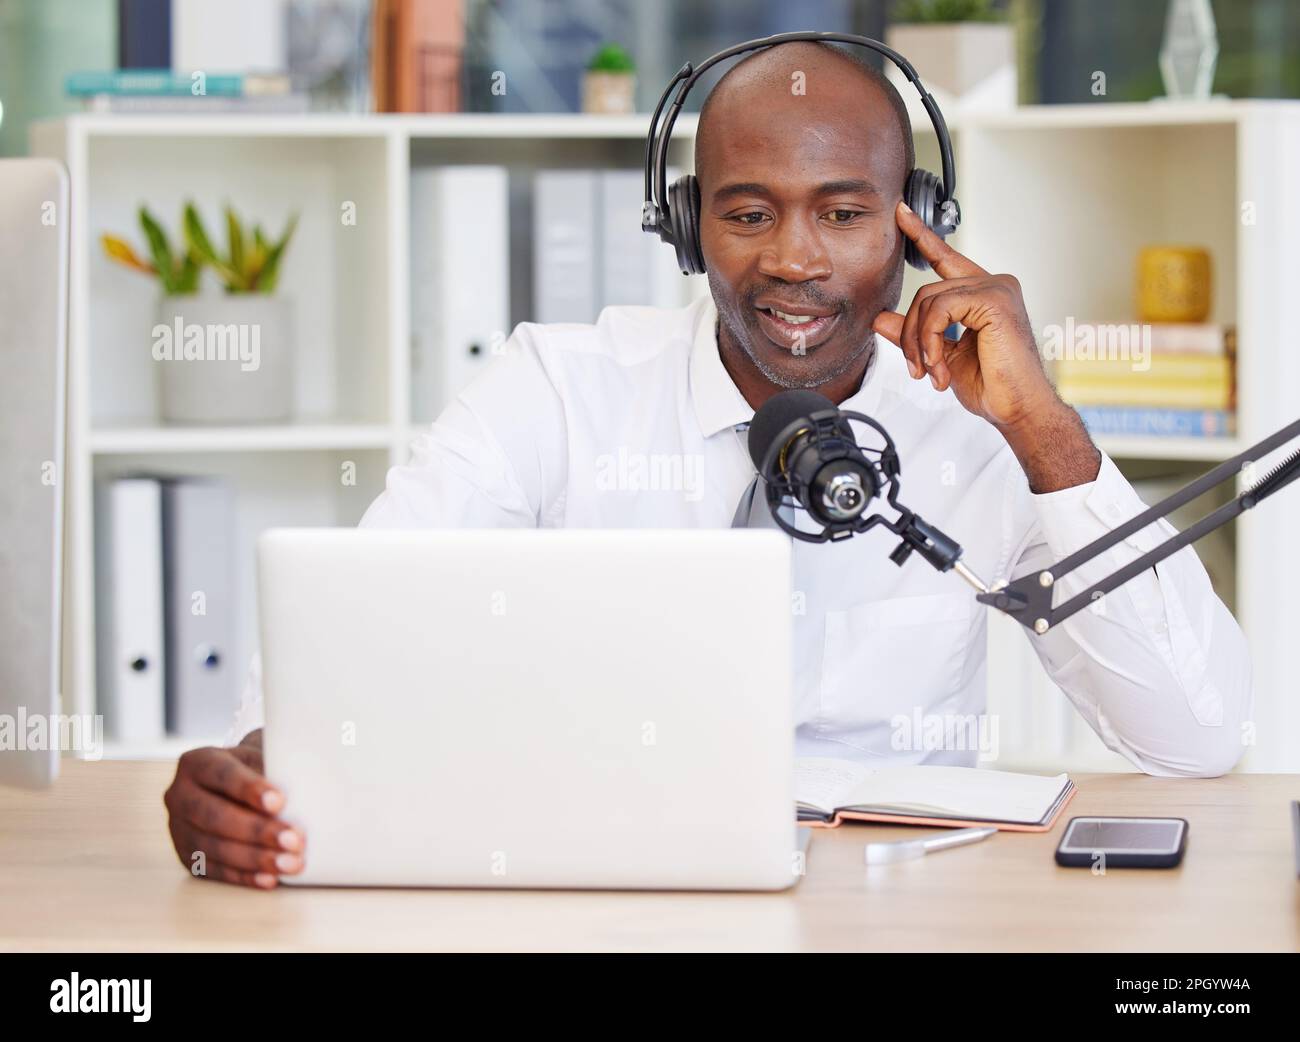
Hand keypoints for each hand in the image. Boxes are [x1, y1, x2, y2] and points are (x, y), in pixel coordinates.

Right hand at [163, 729, 304, 888]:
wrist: (236, 786)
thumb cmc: (256, 769)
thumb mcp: (262, 757)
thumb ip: (276, 769)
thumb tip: (309, 788)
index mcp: (197, 763)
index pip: (221, 775)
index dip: (249, 789)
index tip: (280, 801)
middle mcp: (179, 795)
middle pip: (215, 816)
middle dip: (257, 831)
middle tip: (294, 840)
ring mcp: (178, 829)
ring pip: (214, 848)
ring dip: (255, 859)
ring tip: (290, 863)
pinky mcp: (187, 857)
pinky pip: (215, 871)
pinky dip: (244, 877)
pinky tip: (270, 879)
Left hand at [872, 201, 1055, 432]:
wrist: (1016, 408)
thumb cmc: (991, 385)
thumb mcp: (940, 356)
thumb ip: (913, 333)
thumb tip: (882, 318)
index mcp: (981, 294)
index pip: (945, 258)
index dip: (922, 236)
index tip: (901, 214)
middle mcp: (992, 284)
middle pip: (925, 291)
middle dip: (911, 333)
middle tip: (917, 369)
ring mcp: (996, 288)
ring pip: (929, 299)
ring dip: (919, 341)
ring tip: (931, 371)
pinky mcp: (994, 299)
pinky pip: (940, 308)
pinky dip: (930, 338)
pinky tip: (939, 364)